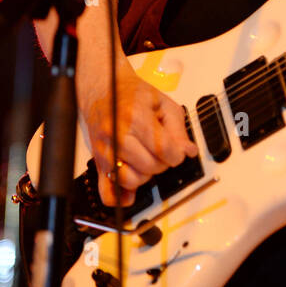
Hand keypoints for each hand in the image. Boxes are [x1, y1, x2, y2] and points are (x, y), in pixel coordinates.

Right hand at [79, 61, 197, 205]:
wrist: (104, 90)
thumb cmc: (132, 95)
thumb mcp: (163, 103)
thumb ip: (178, 129)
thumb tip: (188, 151)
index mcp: (134, 116)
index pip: (164, 150)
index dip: (178, 154)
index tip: (177, 150)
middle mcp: (116, 134)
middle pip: (150, 166)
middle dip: (163, 163)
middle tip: (161, 151)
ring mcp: (105, 149)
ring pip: (132, 180)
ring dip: (145, 176)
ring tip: (147, 161)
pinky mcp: (97, 162)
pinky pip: (107, 191)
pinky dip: (120, 197)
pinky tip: (131, 192)